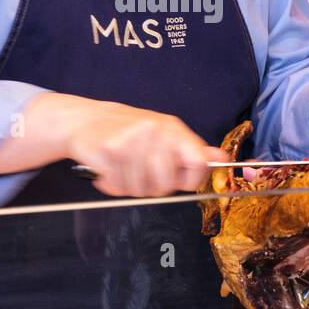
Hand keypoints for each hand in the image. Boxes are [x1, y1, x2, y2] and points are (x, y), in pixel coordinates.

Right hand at [65, 98, 226, 197]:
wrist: (86, 118)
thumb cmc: (128, 130)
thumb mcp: (164, 133)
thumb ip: (192, 150)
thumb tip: (223, 159)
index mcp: (172, 128)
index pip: (198, 163)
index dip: (191, 180)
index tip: (178, 181)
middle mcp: (154, 131)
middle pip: (166, 185)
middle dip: (152, 187)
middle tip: (141, 173)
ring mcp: (131, 140)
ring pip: (140, 189)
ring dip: (128, 186)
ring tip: (122, 168)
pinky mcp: (108, 151)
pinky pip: (117, 186)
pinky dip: (111, 184)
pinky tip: (108, 168)